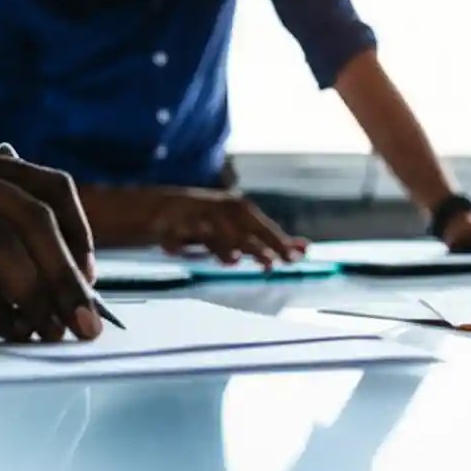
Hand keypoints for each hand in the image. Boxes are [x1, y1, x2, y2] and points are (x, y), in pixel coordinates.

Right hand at [0, 149, 99, 342]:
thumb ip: (5, 244)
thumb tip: (70, 289)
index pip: (52, 188)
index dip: (80, 236)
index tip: (91, 284)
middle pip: (33, 218)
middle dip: (67, 276)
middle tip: (86, 323)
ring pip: (0, 243)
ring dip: (36, 295)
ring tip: (49, 332)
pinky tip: (10, 330)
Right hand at [152, 190, 306, 268]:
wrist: (165, 207)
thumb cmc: (212, 221)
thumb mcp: (241, 227)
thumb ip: (269, 239)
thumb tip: (305, 249)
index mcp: (236, 209)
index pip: (261, 227)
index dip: (278, 242)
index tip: (296, 258)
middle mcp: (216, 211)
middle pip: (238, 232)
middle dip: (254, 247)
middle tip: (270, 264)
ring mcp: (191, 218)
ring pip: (207, 234)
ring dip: (219, 246)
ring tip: (232, 260)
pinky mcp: (166, 227)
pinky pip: (170, 237)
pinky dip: (173, 243)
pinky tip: (176, 251)